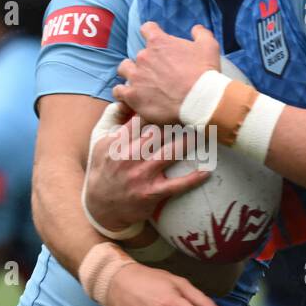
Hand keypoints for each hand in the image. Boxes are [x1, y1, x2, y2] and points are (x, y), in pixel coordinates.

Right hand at [85, 103, 208, 231]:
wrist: (99, 206)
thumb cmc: (103, 168)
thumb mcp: (98, 141)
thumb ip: (111, 118)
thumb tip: (125, 99)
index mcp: (118, 142)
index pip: (140, 118)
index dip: (158, 108)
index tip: (174, 102)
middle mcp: (129, 157)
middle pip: (158, 132)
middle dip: (176, 121)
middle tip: (195, 111)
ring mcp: (141, 175)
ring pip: (169, 153)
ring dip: (189, 142)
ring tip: (204, 132)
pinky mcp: (151, 193)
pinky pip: (176, 185)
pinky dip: (192, 179)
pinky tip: (206, 171)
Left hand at [114, 22, 220, 124]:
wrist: (200, 100)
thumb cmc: (204, 73)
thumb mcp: (209, 46)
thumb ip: (200, 33)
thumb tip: (196, 28)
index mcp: (159, 42)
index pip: (147, 29)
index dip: (151, 33)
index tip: (155, 41)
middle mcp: (143, 57)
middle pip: (136, 54)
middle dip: (145, 62)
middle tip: (156, 72)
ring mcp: (136, 76)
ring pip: (124, 70)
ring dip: (130, 74)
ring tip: (139, 83)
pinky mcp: (133, 96)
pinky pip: (118, 92)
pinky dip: (123, 94)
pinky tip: (131, 98)